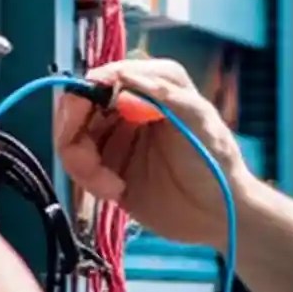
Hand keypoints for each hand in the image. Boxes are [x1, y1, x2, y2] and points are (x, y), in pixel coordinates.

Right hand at [54, 59, 254, 247]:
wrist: (220, 215)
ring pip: (72, 138)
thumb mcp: (198, 120)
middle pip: (78, 106)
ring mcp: (116, 138)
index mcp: (152, 84)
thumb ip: (163, 94)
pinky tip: (116, 192)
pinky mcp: (108, 168)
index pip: (104, 76)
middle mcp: (129, 105)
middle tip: (86, 163)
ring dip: (82, 164)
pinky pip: (79, 167)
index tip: (79, 116)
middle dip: (74, 133)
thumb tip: (120, 76)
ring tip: (110, 186)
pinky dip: (89, 180)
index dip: (84, 93)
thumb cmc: (217, 162)